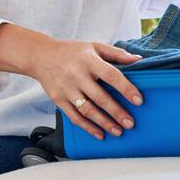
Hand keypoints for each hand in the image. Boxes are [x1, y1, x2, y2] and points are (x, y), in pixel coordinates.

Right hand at [26, 39, 144, 140]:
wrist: (40, 56)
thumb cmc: (71, 51)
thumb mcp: (94, 46)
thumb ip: (117, 54)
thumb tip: (138, 60)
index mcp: (89, 61)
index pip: (111, 75)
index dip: (126, 88)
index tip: (138, 100)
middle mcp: (77, 75)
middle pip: (99, 97)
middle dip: (116, 112)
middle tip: (130, 123)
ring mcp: (66, 89)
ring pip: (87, 110)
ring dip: (104, 123)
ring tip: (118, 131)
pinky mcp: (58, 99)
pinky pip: (74, 117)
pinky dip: (87, 127)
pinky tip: (99, 133)